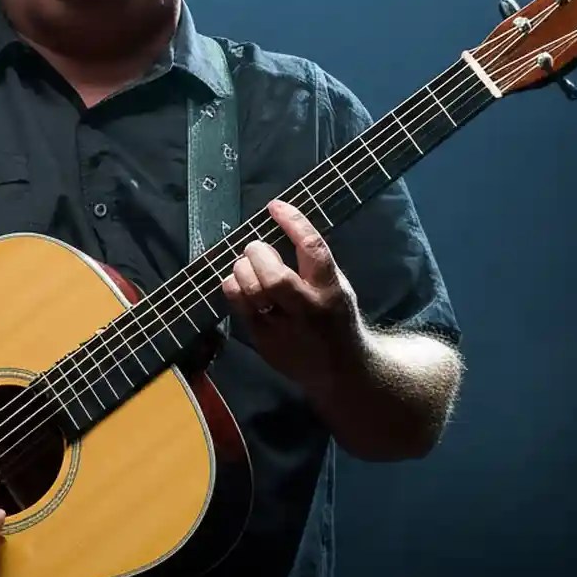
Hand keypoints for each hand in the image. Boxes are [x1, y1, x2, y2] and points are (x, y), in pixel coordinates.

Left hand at [222, 200, 364, 381]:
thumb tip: (281, 225)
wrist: (341, 369)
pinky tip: (240, 284)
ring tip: (247, 265)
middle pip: (274, 276)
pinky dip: (235, 289)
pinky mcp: (265, 342)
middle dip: (258, 253)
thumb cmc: (335, 317)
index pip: (312, 249)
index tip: (275, 207)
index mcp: (331, 290)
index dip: (292, 222)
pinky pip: (240, 308)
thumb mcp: (338, 285)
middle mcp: (308, 310)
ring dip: (242, 269)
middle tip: (256, 248)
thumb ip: (313, 263)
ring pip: (252, 292)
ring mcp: (284, 330)